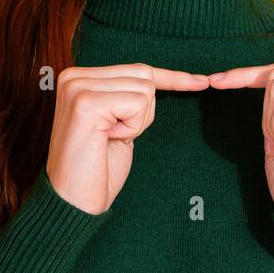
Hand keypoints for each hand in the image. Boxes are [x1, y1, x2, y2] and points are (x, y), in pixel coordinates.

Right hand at [47, 63, 209, 213]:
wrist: (72, 203)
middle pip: (143, 75)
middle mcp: (73, 76)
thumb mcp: (117, 124)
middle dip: (143, 112)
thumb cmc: (96, 169)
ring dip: (136, 122)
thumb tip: (160, 80)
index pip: (137, 69)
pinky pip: (138, 104)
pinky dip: (132, 127)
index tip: (201, 82)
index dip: (171, 78)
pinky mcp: (86, 103)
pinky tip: (107, 139)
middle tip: (114, 136)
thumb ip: (128, 97)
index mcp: (78, 78)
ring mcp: (78, 87)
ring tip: (107, 139)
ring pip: (144, 90)